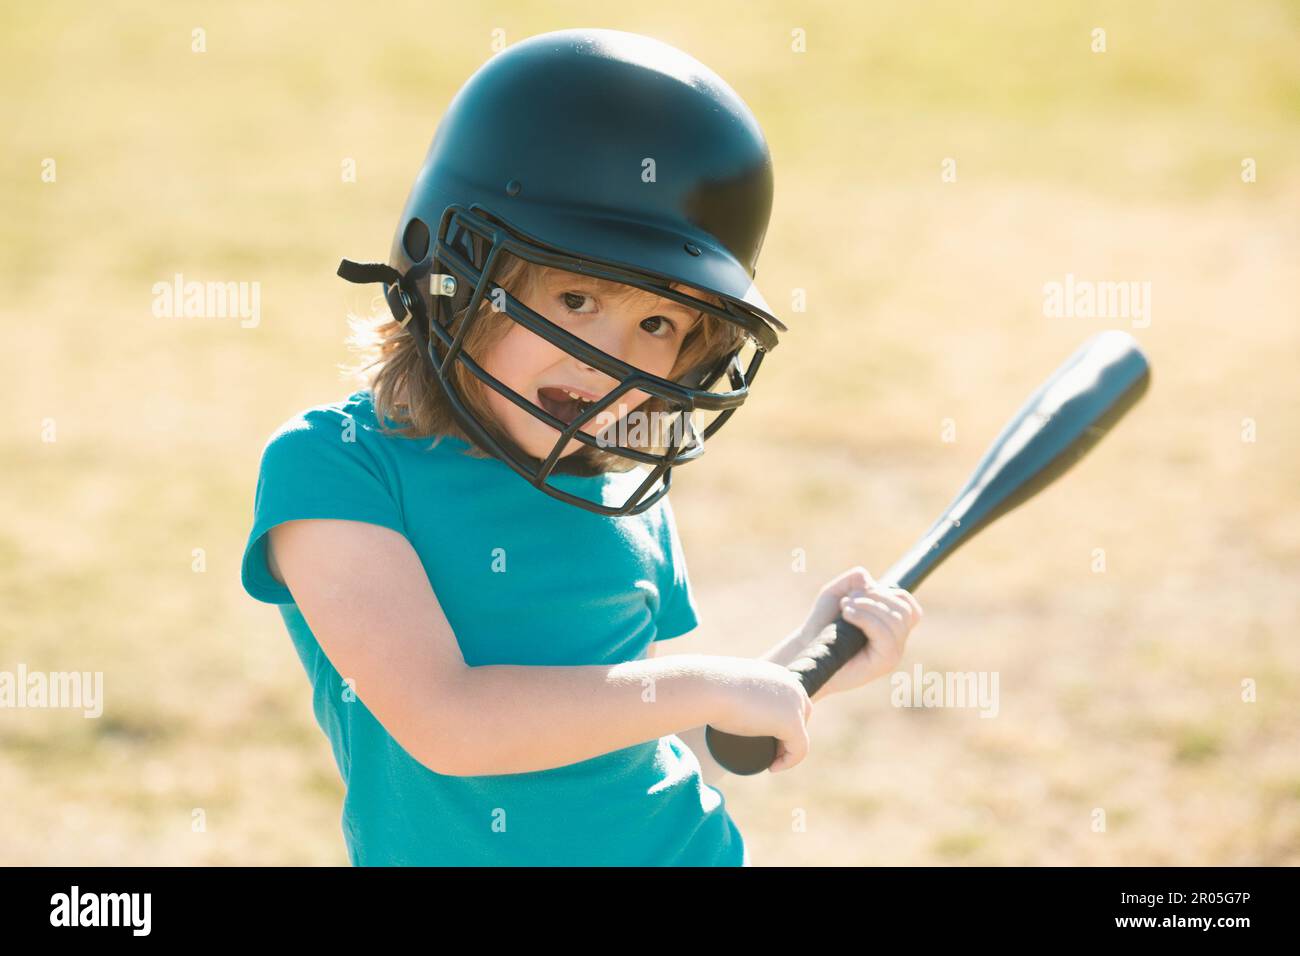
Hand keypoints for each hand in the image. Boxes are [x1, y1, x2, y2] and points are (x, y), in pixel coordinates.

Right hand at [707, 657, 813, 772]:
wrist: (709, 688)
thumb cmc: (708, 687)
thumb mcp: (723, 685)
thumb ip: (726, 689)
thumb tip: (715, 702)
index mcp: (778, 675)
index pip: (791, 699)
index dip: (781, 720)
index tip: (762, 737)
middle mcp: (792, 686)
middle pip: (802, 715)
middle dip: (788, 734)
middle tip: (767, 750)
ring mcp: (794, 704)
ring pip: (800, 734)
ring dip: (787, 749)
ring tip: (769, 760)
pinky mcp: (792, 723)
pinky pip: (800, 749)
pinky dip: (788, 762)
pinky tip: (772, 768)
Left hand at [794, 566, 922, 698]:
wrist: (807, 651)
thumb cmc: (822, 624)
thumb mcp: (836, 593)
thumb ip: (854, 580)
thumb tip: (870, 581)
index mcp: (891, 627)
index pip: (909, 607)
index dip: (890, 593)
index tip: (863, 594)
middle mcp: (896, 642)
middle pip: (903, 610)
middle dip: (874, 597)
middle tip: (847, 600)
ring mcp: (893, 654)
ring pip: (896, 620)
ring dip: (868, 606)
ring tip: (845, 608)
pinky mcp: (884, 663)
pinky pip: (886, 635)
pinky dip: (866, 619)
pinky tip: (847, 616)